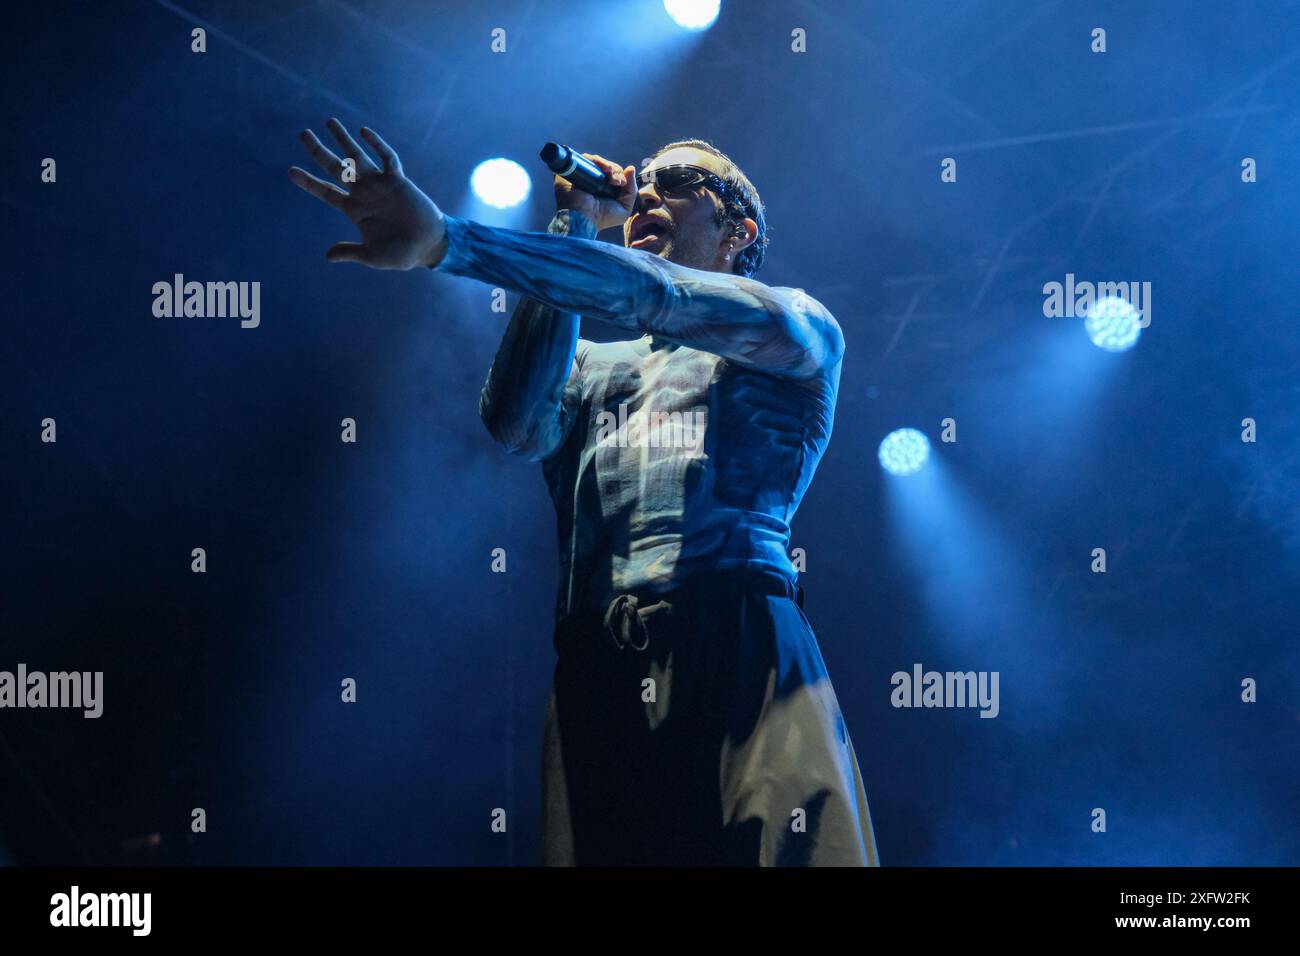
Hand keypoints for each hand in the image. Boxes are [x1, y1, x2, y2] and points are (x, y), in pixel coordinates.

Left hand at [289, 118, 447, 269]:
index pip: (326, 192)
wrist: (429, 247)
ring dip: (343, 140)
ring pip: (357, 157)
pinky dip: (376, 145)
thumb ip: (351, 252)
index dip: (309, 182)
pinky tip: (364, 132)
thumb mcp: (373, 256)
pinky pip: (386, 158)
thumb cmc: (401, 255)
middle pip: (336, 167)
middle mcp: (363, 193)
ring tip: (329, 121)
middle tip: (303, 134)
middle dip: (319, 152)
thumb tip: (328, 256)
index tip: (291, 171)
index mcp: (354, 210)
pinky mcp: (398, 180)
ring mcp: (380, 185)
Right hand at [554, 153, 636, 231]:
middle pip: (609, 166)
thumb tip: (631, 168)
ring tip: (612, 179)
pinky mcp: (577, 170)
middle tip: (617, 183)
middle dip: (617, 172)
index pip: (616, 174)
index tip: (622, 184)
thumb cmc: (603, 218)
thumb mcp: (624, 208)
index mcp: (606, 189)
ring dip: (610, 166)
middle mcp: (596, 180)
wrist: (584, 218)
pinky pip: (588, 158)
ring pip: (600, 161)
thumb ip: (631, 190)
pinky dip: (599, 161)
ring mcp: (586, 175)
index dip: (621, 175)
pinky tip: (605, 170)